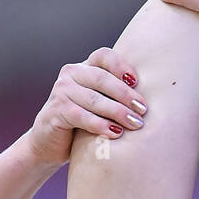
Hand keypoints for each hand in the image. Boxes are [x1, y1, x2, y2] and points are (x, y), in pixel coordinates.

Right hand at [27, 48, 143, 163]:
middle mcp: (70, 74)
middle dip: (126, 94)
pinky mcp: (56, 111)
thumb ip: (114, 95)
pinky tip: (116, 133)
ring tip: (135, 123)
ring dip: (118, 112)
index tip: (137, 82)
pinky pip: (82, 116)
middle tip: (143, 109)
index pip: (104, 56)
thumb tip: (149, 99)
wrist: (49, 142)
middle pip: (102, 78)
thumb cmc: (81, 122)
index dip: (122, 66)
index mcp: (83, 68)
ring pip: (94, 99)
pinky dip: (101, 125)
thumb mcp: (98, 103)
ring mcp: (61, 91)